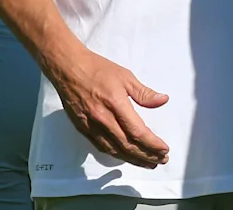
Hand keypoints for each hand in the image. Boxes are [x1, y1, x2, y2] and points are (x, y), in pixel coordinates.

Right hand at [48, 48, 169, 168]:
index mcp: (116, 104)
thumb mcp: (126, 76)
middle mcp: (103, 119)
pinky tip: (126, 156)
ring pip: (114, 150)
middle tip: (161, 160)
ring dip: (133, 159)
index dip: (152, 144)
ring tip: (148, 163)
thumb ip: (144, 93)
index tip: (164, 149)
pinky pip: (102, 147)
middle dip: (146, 155)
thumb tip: (163, 101)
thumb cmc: (98, 69)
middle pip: (127, 145)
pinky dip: (116, 154)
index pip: (137, 132)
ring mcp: (91, 126)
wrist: (68, 69)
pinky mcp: (83, 129)